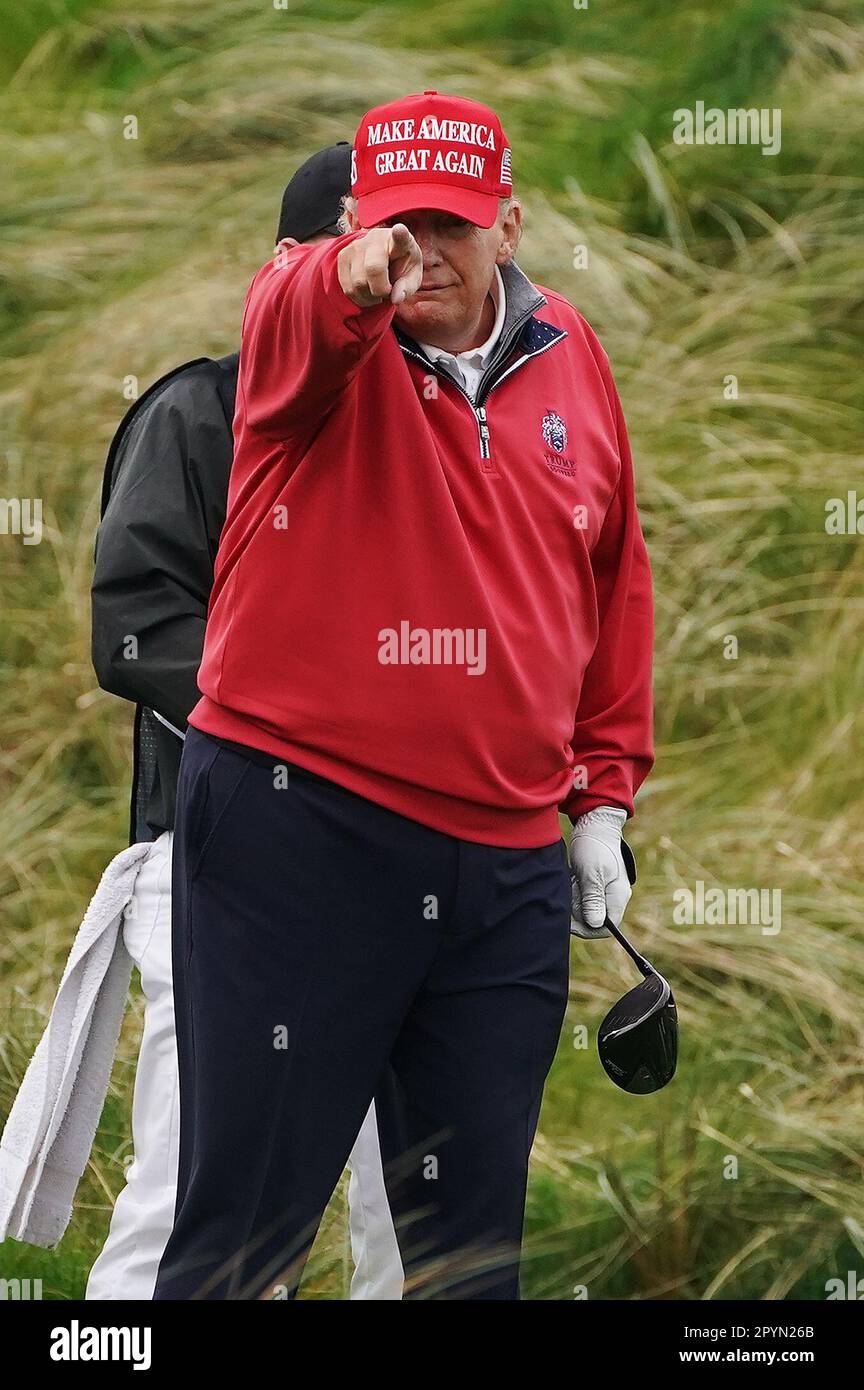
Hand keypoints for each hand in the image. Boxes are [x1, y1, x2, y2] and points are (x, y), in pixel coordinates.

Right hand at [337, 223, 422, 307]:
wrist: (383, 258)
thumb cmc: (401, 267)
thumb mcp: (412, 277)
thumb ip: (407, 288)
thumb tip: (395, 298)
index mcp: (399, 241)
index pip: (399, 236)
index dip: (399, 234)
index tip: (400, 230)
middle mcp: (375, 238)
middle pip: (373, 269)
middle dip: (381, 291)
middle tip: (387, 291)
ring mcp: (355, 246)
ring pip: (358, 283)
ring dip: (369, 297)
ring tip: (377, 292)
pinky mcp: (342, 256)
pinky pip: (348, 288)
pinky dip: (358, 297)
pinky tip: (366, 292)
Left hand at [569, 806, 631, 939]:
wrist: (593, 824)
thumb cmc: (594, 846)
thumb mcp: (592, 873)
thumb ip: (594, 899)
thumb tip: (596, 924)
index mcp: (617, 896)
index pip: (606, 927)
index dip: (587, 928)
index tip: (570, 919)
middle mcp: (612, 897)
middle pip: (592, 919)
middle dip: (577, 908)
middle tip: (573, 888)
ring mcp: (603, 891)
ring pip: (584, 908)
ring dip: (574, 897)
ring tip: (573, 879)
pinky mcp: (593, 885)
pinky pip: (580, 897)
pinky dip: (573, 890)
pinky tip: (573, 877)